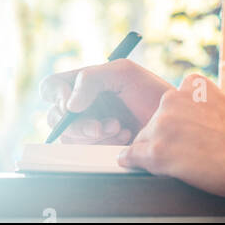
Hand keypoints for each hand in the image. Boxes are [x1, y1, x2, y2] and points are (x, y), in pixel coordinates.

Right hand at [39, 58, 174, 144]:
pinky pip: (82, 151)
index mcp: (85, 83)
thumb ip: (92, 78)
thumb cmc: (151, 92)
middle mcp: (83, 104)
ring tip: (119, 127)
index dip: (56, 95)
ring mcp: (88, 126)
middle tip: (101, 126)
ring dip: (93, 134)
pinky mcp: (96, 146)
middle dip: (78, 124)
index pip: (52, 86)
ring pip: (68, 136)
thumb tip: (70, 104)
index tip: (72, 102)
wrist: (172, 120)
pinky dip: (101, 144)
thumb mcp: (124, 73)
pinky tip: (122, 136)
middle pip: (55, 116)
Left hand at [116, 72, 224, 201]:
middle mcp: (173, 98)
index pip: (173, 103)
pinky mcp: (157, 152)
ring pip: (144, 138)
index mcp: (192, 84)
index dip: (179, 122)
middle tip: (186, 153)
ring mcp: (163, 124)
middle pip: (156, 120)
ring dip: (154, 150)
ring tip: (178, 164)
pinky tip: (131, 164)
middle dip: (166, 136)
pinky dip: (132, 161)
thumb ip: (211, 106)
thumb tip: (208, 121)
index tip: (188, 134)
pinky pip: (133, 156)